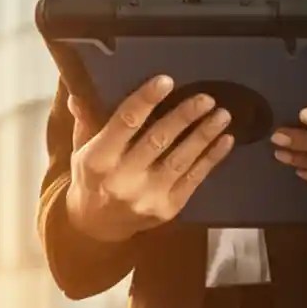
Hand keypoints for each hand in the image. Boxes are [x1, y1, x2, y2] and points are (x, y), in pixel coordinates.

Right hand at [66, 75, 234, 242]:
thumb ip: (86, 120)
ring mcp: (148, 196)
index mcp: (97, 160)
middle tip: (207, 98)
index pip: (124, 123)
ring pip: (181, 160)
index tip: (167, 80)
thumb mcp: (81, 149)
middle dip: (184, 117)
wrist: (96, 226)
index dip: (146, 100)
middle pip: (158, 141)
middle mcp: (123, 179)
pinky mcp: (168, 208)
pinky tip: (226, 140)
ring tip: (222, 115)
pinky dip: (212, 159)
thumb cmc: (92, 177)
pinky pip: (194, 179)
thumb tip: (80, 91)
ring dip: (204, 135)